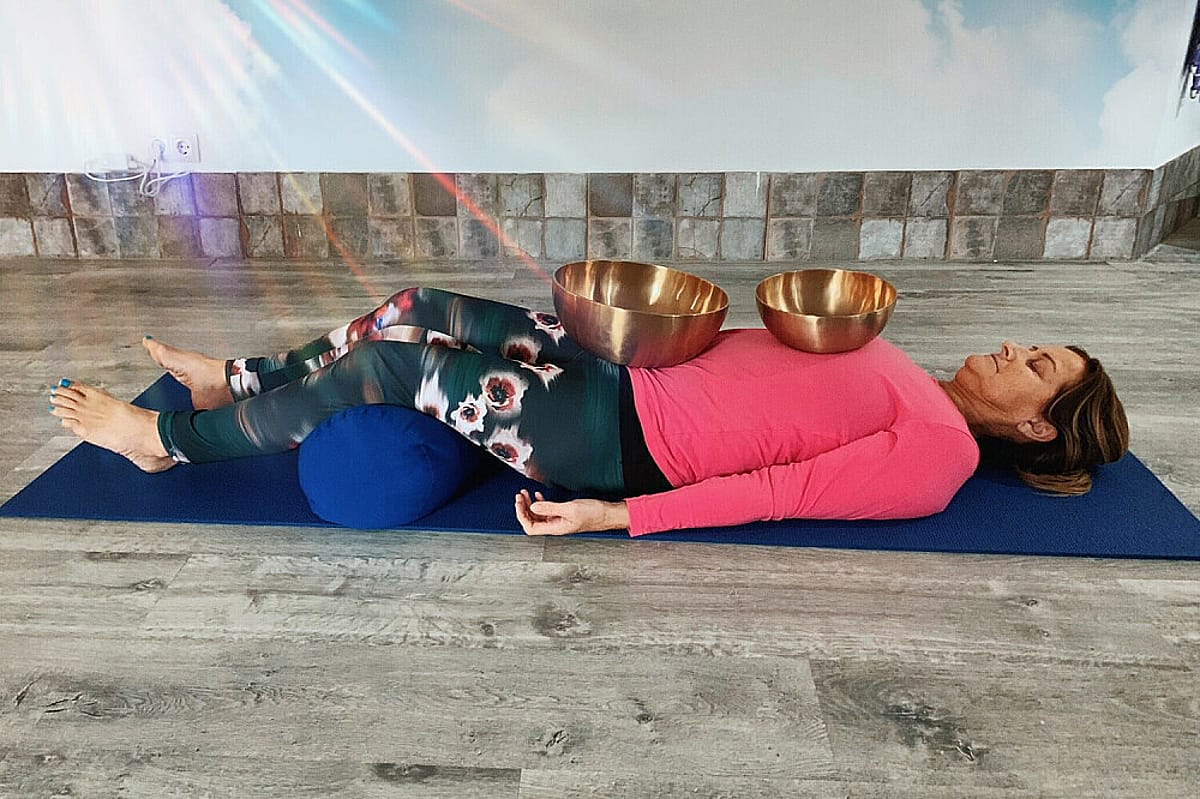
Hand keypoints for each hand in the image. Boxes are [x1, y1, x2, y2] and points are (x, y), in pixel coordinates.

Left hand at [513, 489, 629, 535]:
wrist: (609, 513)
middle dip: (524, 508)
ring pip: (539, 515)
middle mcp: (556, 526)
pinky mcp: (565, 515)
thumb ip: (550, 507)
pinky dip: (541, 503)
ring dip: (531, 505)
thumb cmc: (595, 514)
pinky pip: (548, 511)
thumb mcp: (570, 508)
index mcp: (556, 528)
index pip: (530, 527)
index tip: (519, 503)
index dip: (522, 516)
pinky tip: (540, 497)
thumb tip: (534, 507)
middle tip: (520, 496)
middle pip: (532, 521)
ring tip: (526, 494)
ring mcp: (560, 521)